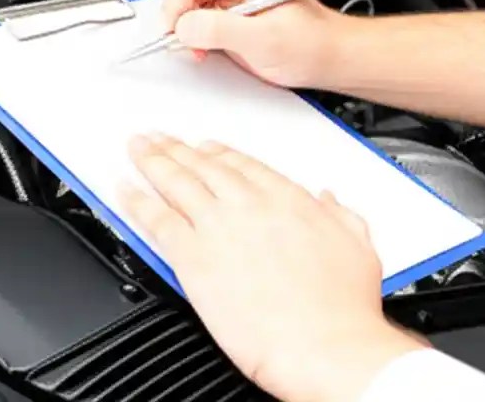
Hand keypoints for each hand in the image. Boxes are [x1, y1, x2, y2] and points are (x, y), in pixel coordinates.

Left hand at [121, 134, 426, 401]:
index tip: (206, 148)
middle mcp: (249, 205)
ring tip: (137, 149)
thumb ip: (342, 216)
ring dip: (151, 161)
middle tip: (160, 139)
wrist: (323, 344)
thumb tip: (330, 199)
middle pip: (204, 166)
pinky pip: (155, 218)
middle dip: (178, 149)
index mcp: (289, 200)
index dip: (219, 154)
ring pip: (175, 181)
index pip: (244, 165)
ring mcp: (217, 225)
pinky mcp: (191, 254)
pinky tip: (124, 190)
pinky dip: (135, 201)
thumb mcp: (360, 248)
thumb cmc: (343, 309)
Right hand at [159, 0, 341, 87]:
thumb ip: (220, 30)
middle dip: (180, 13)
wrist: (331, 61)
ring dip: (186, 27)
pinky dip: (194, 37)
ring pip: (189, 3)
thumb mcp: (264, 38)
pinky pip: (198, 21)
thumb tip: (183, 25)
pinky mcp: (229, 19)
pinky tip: (204, 49)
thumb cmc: (314, 44)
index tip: (176, 23)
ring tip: (198, 47)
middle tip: (183, 38)